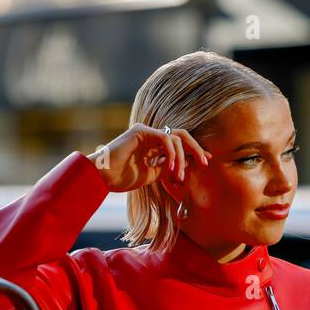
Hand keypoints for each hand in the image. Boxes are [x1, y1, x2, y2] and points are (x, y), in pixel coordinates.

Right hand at [83, 123, 209, 193]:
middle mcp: (151, 135)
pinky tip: (172, 167)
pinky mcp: (141, 131)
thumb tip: (187, 164)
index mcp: (153, 145)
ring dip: (182, 156)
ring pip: (176, 137)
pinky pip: (165, 138)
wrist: (102, 178)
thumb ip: (168, 167)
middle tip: (205, 162)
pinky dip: (172, 153)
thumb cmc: (122, 178)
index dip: (193, 151)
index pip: (178, 143)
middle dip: (195, 148)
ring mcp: (146, 131)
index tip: (206, 161)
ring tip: (180, 175)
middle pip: (181, 135)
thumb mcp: (152, 174)